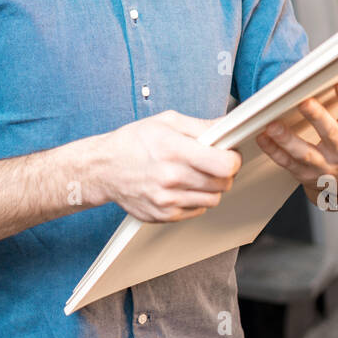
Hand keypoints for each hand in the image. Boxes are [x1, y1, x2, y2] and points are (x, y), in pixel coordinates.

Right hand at [89, 110, 241, 223]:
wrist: (103, 169)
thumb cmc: (132, 142)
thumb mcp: (166, 122)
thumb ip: (200, 126)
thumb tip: (226, 128)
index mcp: (173, 149)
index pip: (224, 164)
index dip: (233, 158)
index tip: (229, 153)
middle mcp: (171, 177)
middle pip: (223, 183)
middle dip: (224, 172)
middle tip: (212, 162)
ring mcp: (167, 200)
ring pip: (213, 199)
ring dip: (211, 187)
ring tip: (195, 173)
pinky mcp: (165, 215)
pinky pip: (197, 210)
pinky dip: (196, 199)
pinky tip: (182, 186)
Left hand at [254, 71, 337, 203]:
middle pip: (330, 133)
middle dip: (317, 118)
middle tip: (304, 102)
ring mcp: (322, 164)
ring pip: (305, 153)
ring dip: (287, 140)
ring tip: (272, 125)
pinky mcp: (305, 174)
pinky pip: (287, 163)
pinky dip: (274, 151)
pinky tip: (262, 138)